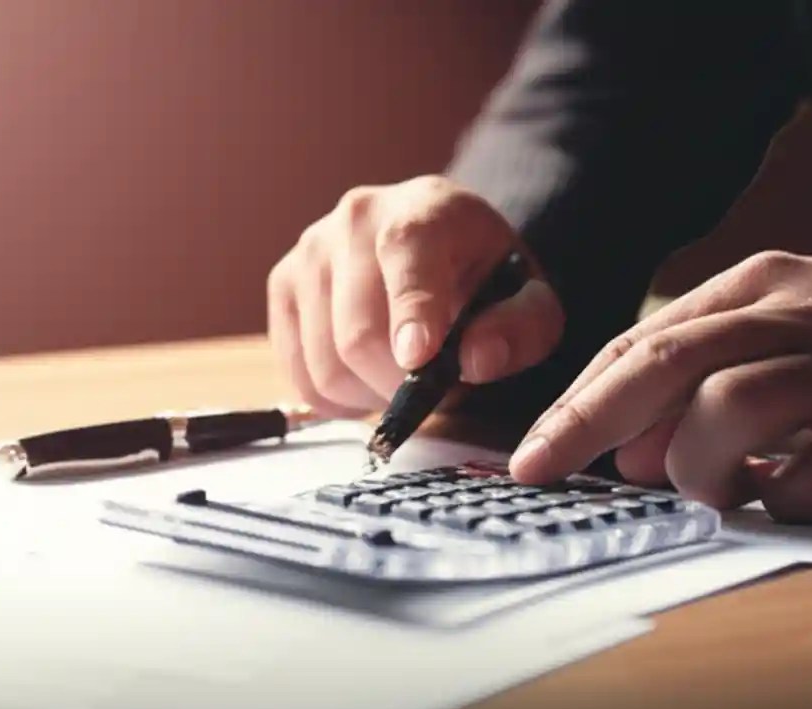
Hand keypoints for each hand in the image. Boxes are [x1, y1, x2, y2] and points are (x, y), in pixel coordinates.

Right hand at [266, 175, 564, 417]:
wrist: (434, 241)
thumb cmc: (481, 274)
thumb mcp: (529, 298)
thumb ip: (520, 328)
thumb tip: (477, 360)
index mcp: (424, 209)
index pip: (407, 258)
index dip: (412, 314)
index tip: (418, 360)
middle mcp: (355, 219)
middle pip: (359, 332)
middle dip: (396, 384)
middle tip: (424, 394)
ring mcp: (309, 250)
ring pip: (324, 361)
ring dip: (366, 395)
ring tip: (395, 380)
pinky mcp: (282, 283)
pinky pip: (296, 369)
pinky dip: (333, 396)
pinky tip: (362, 379)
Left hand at [510, 250, 811, 522]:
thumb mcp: (779, 351)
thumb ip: (703, 391)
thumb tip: (629, 455)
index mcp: (759, 288)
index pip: (641, 344)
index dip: (576, 402)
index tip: (529, 456)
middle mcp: (803, 307)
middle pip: (666, 360)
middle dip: (587, 422)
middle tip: (541, 472)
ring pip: (733, 402)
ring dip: (701, 464)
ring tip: (716, 488)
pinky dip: (788, 491)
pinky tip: (790, 490)